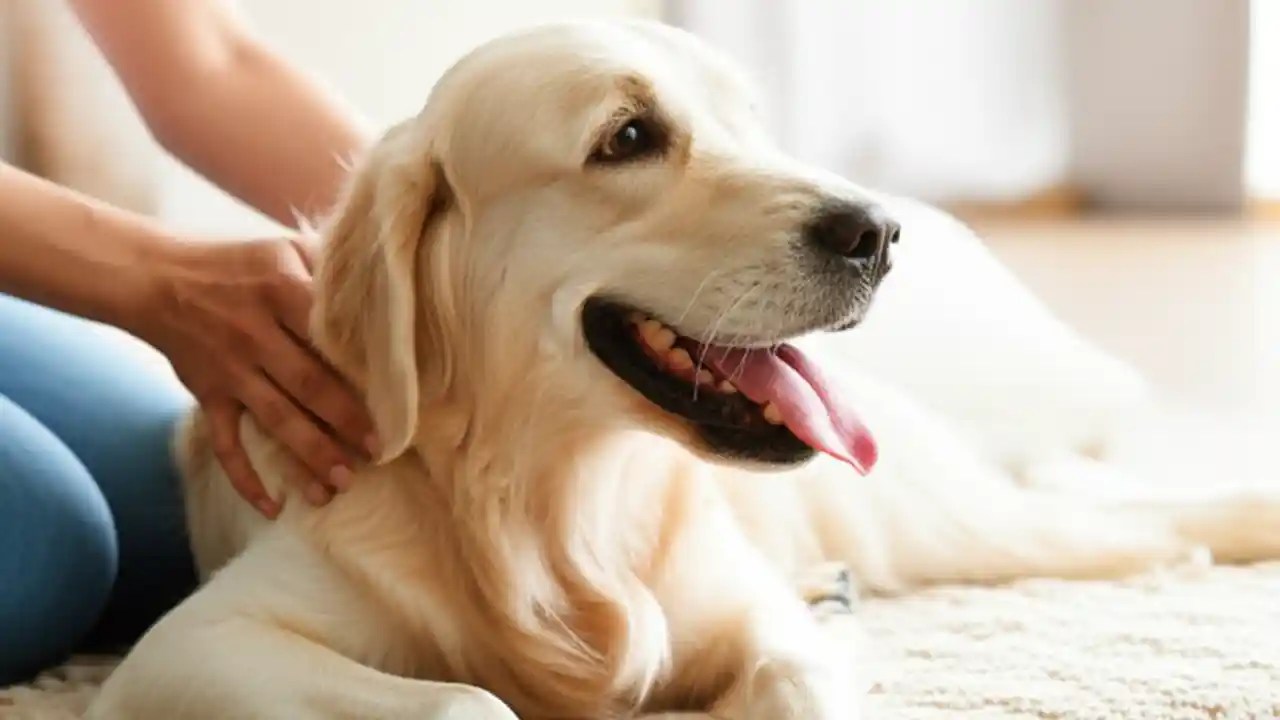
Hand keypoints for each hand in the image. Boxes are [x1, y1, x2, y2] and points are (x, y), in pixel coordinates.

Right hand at [137, 236, 375, 516]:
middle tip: (379, 453)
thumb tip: (389, 284)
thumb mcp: (284, 247)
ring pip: (275, 419)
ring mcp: (230, 369)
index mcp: (281, 289)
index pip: (329, 334)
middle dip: (345, 422)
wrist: (157, 278)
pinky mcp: (207, 394)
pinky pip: (225, 444)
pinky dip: (246, 479)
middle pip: (309, 384)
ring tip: (341, 485)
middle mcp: (255, 333)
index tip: (396, 395)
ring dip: (309, 454)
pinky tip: (273, 508)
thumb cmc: (238, 263)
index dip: (362, 367)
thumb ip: (330, 266)